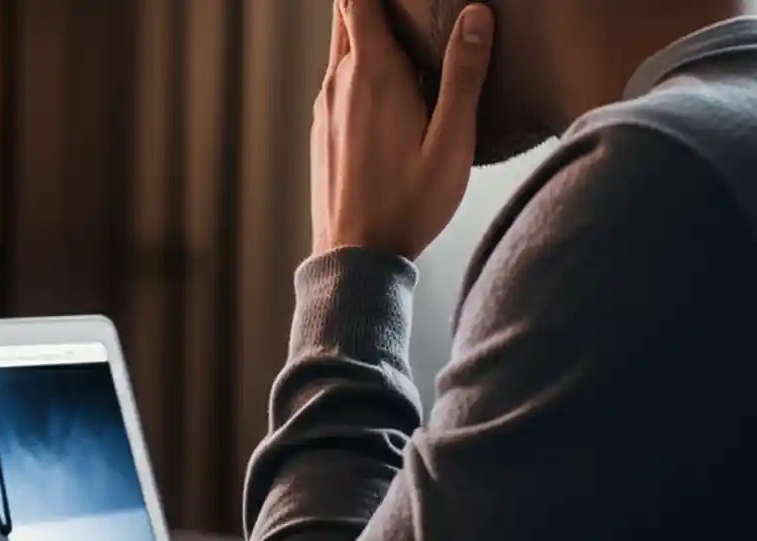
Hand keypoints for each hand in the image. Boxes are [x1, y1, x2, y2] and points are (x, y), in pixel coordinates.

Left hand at [312, 0, 493, 258]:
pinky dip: (356, 65)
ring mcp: (326, 108)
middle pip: (346, 18)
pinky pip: (338, 81)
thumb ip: (463, 75)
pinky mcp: (323, 131)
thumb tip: (476, 15)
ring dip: (362, 30)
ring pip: (341, 50)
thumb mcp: (451, 142)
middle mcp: (340, 84)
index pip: (359, 2)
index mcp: (372, 75)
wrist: (355, 257)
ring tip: (395, 23)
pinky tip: (381, 78)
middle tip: (400, 2)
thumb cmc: (408, 204)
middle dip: (367, 1)